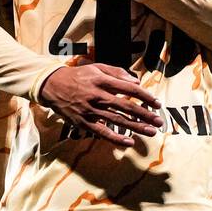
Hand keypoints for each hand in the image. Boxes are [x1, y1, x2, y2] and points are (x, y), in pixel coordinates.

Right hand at [37, 63, 164, 147]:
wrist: (52, 85)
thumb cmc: (78, 76)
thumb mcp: (97, 68)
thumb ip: (117, 73)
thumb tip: (137, 83)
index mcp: (103, 81)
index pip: (130, 90)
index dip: (145, 97)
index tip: (157, 104)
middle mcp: (98, 96)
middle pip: (127, 107)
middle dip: (145, 115)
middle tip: (159, 122)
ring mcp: (91, 111)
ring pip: (118, 120)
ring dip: (136, 127)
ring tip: (151, 132)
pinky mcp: (84, 122)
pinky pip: (102, 132)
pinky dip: (116, 139)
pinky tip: (129, 143)